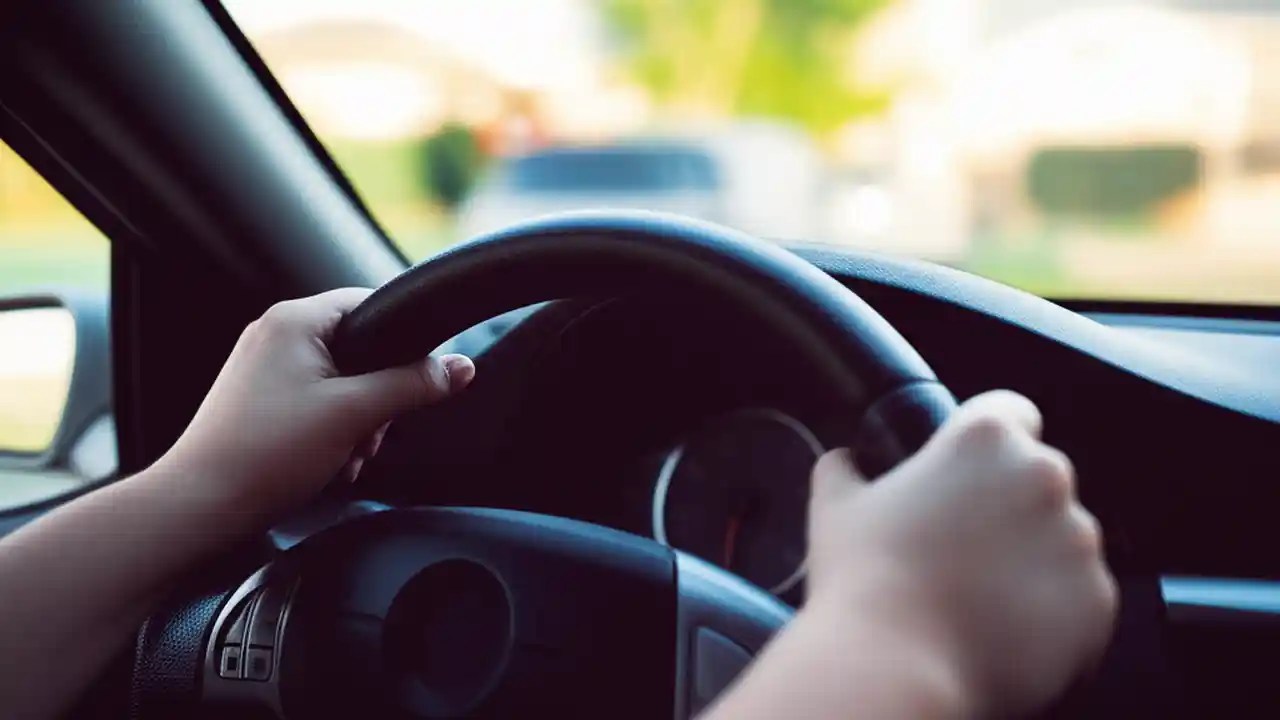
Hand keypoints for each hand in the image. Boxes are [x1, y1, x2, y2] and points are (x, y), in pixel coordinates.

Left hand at [158, 288, 474, 519]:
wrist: (201, 506)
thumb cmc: (264, 454)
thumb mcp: (355, 415)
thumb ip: (413, 385)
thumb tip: (460, 367)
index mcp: (293, 320)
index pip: (372, 304)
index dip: (403, 342)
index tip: (417, 379)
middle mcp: (274, 335)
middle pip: (360, 350)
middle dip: (377, 397)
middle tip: (369, 431)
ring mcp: (262, 369)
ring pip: (341, 383)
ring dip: (357, 421)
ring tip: (345, 453)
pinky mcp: (258, 402)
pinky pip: (316, 403)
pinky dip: (332, 431)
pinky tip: (328, 462)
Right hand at [804, 390, 1116, 716]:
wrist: (892, 668)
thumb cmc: (864, 583)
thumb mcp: (836, 505)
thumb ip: (848, 467)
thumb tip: (847, 461)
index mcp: (985, 439)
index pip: (1011, 412)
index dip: (987, 444)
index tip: (971, 475)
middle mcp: (1044, 478)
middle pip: (1039, 480)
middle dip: (1010, 509)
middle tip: (963, 550)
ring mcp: (1079, 542)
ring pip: (1065, 541)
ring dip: (1034, 561)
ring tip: (980, 597)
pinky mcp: (1098, 603)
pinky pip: (1082, 600)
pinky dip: (1053, 614)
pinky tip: (1003, 629)